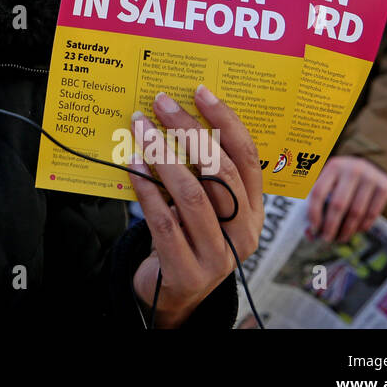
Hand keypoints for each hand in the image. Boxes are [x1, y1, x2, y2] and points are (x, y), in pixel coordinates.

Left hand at [129, 86, 263, 326]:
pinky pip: (165, 221)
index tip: (201, 91)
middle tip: (162, 103)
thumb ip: (200, 172)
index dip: (226, 121)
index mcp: (255, 211)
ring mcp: (218, 256)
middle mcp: (245, 233)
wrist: (172, 295)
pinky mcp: (189, 272)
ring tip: (140, 127)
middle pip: (220, 171)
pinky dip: (145, 189)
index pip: (248, 157)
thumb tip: (173, 116)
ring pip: (193, 195)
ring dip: (163, 154)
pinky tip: (131, 164)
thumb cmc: (185, 237)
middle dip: (189, 131)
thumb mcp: (203, 206)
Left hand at [306, 155, 386, 242]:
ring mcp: (370, 178)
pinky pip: (372, 214)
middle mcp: (352, 170)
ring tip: (341, 238)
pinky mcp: (385, 187)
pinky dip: (362, 226)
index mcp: (333, 166)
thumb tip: (310, 233)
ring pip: (356, 213)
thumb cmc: (344, 178)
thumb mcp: (330, 180)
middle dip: (331, 226)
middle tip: (326, 239)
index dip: (314, 213)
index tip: (313, 228)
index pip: (318, 192)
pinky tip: (356, 230)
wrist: (373, 165)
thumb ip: (319, 202)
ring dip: (347, 230)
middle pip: (338, 205)